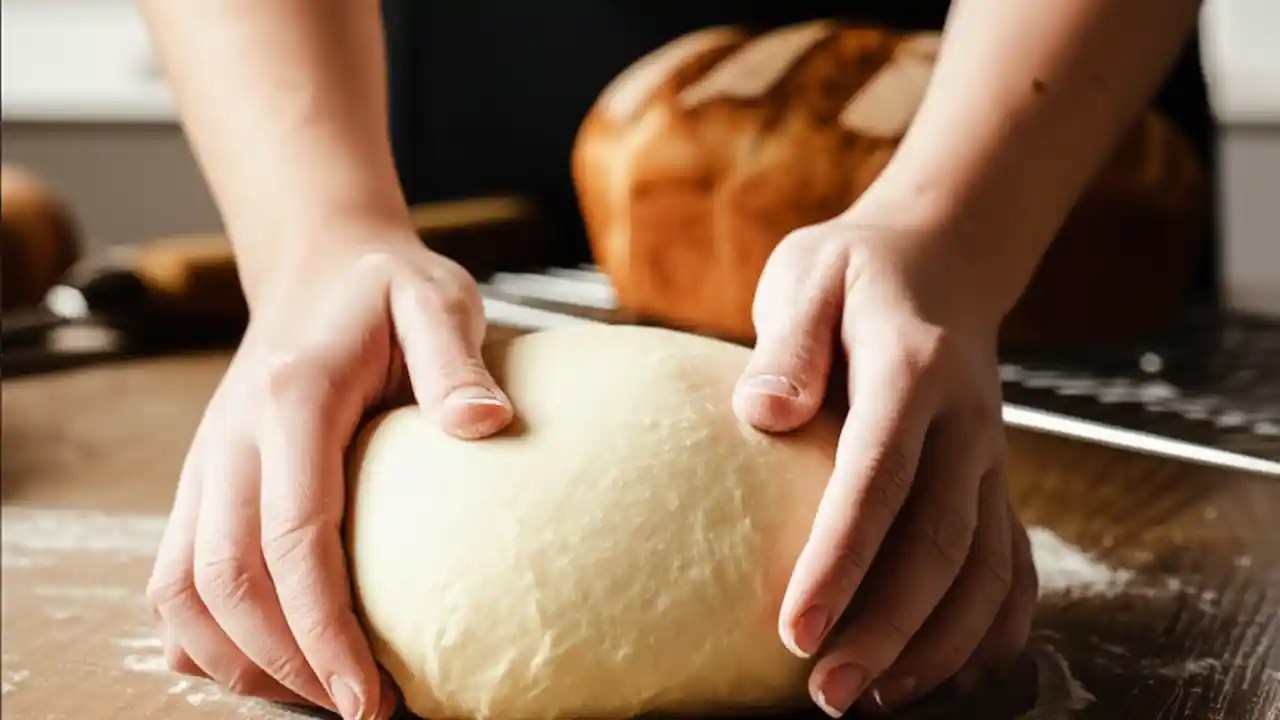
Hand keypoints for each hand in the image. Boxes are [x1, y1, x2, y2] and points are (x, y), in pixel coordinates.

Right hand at [146, 227, 511, 718]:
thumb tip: (485, 426)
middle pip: (228, 582)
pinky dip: (203, 634)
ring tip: (318, 698)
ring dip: (240, 661)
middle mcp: (232, 438)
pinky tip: (263, 663)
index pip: (292, 537)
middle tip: (361, 713)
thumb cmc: (387, 291)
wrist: (318, 264)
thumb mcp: (437, 302)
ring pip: (183, 589)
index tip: (372, 699)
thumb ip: (454, 360)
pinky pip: (176, 573)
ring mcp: (208, 460)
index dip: (325, 630)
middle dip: (288, 665)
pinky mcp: (204, 478)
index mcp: (291, 399)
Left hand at [734, 209, 1037, 714]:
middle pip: (939, 543)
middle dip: (886, 629)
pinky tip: (944, 675)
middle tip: (827, 694)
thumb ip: (789, 345)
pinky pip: (1011, 567)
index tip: (796, 630)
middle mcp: (967, 422)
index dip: (841, 561)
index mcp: (915, 368)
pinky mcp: (993, 482)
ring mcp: (990, 458)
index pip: (878, 477)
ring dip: (937, 645)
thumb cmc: (856, 273)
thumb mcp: (810, 276)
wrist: (940, 261)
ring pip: (984, 569)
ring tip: (873, 698)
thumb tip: (762, 415)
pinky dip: (989, 630)